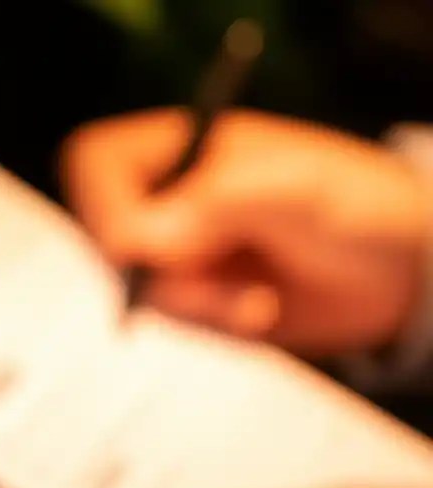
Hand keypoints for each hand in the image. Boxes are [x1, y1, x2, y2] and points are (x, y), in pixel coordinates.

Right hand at [60, 107, 432, 357]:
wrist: (403, 271)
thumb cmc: (359, 206)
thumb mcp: (294, 193)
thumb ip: (212, 207)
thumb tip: (133, 239)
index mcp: (182, 147)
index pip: (97, 165)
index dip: (102, 206)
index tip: (137, 248)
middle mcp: (168, 196)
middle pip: (107, 239)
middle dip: (165, 276)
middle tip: (217, 291)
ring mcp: (178, 249)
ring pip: (138, 290)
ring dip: (197, 310)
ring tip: (257, 306)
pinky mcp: (195, 297)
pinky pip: (173, 323)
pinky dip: (214, 328)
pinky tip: (258, 313)